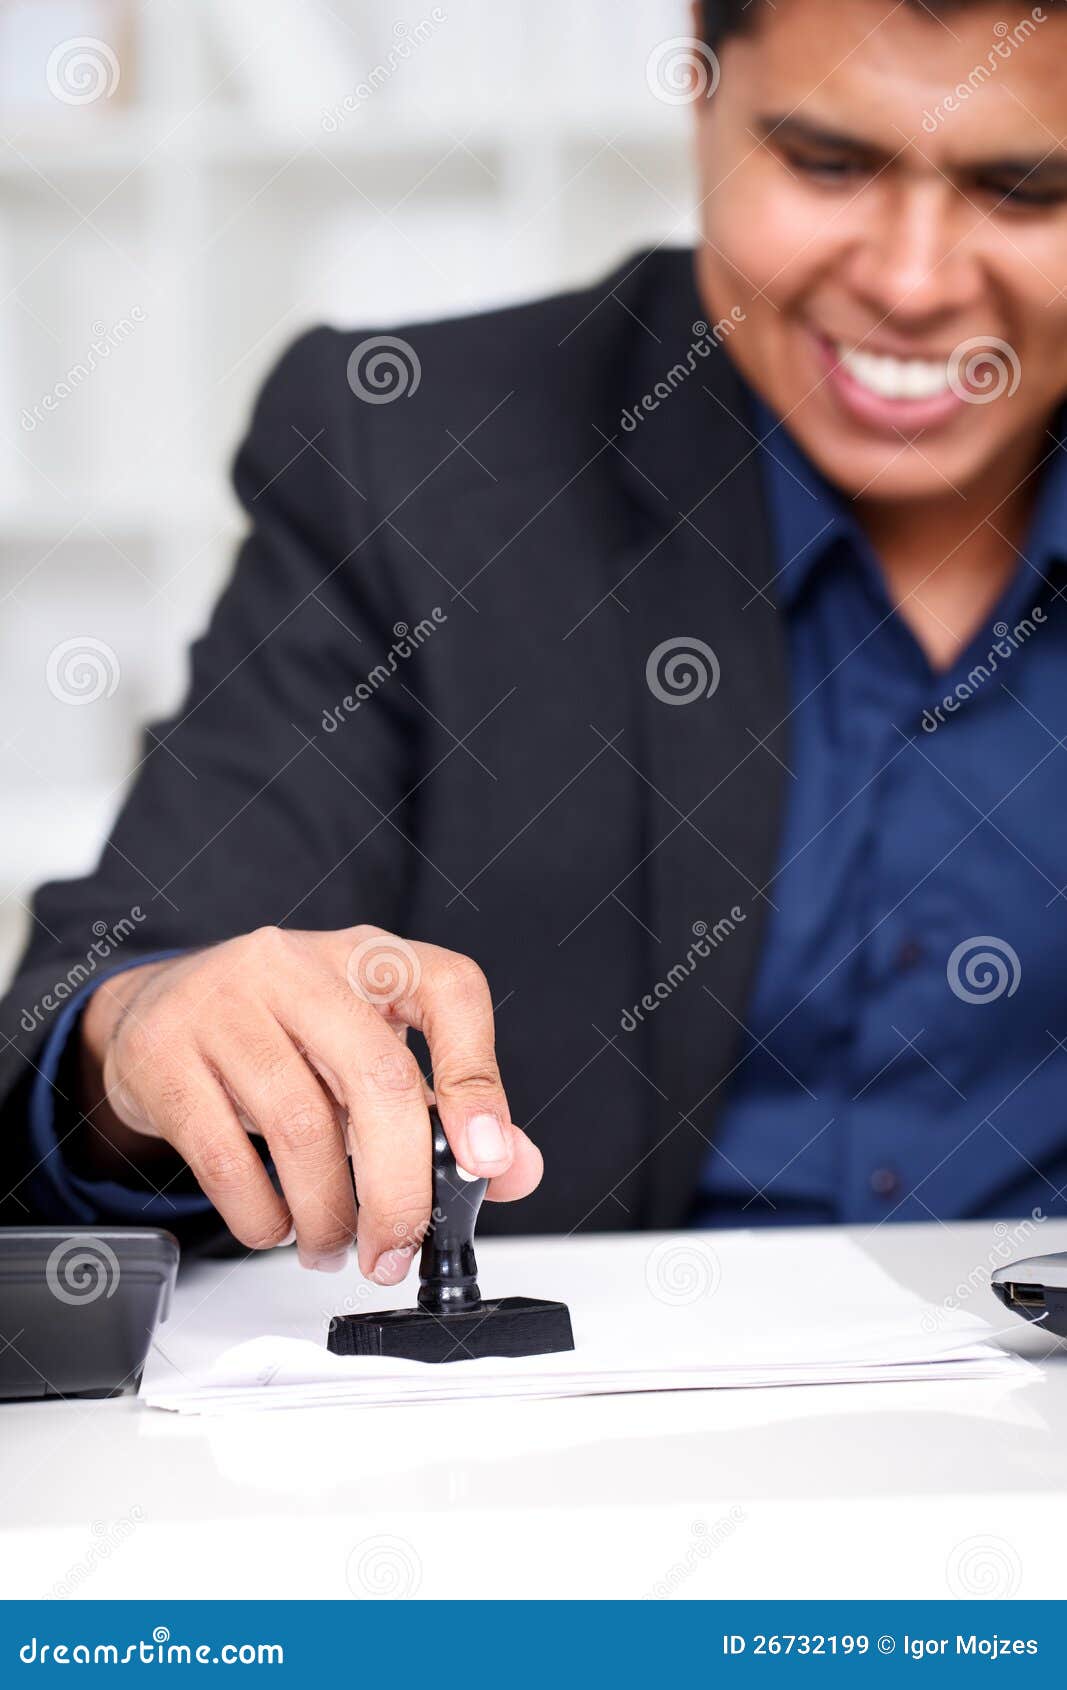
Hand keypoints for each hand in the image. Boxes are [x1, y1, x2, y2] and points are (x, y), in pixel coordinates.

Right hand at [77, 926, 541, 1280]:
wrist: (151, 1011)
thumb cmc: (277, 1032)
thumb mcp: (365, 1049)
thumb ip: (444, 1106)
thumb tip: (513, 1168)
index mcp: (368, 956)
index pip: (450, 989)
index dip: (478, 1078)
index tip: (486, 1161)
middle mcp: (298, 965)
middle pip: (378, 1077)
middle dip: (399, 1188)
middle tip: (397, 1247)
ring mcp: (225, 1002)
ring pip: (302, 1128)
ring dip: (328, 1215)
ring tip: (333, 1246)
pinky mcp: (164, 1053)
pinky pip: (225, 1158)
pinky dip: (263, 1216)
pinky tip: (277, 1226)